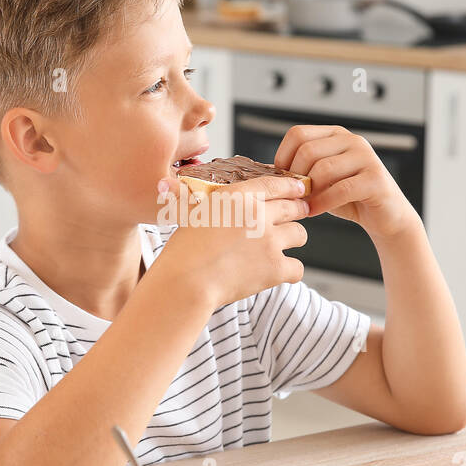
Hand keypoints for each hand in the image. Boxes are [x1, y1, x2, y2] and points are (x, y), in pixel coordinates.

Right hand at [152, 173, 309, 308]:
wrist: (187, 281)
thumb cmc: (182, 250)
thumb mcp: (188, 214)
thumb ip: (190, 198)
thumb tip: (164, 184)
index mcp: (239, 197)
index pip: (276, 184)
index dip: (292, 187)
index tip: (300, 189)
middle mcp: (260, 215)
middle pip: (294, 207)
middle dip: (298, 210)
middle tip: (299, 214)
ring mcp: (271, 242)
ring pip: (300, 234)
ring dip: (293, 239)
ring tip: (282, 246)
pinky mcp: (276, 269)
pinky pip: (298, 267)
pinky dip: (290, 271)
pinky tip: (279, 273)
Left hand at [274, 125, 418, 240]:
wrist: (386, 217)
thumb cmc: (350, 198)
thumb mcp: (321, 180)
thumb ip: (301, 171)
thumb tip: (268, 172)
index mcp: (336, 134)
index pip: (298, 133)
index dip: (283, 156)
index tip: (282, 179)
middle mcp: (352, 140)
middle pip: (308, 150)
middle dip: (295, 177)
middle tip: (294, 196)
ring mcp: (366, 157)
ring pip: (323, 169)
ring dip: (309, 191)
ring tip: (305, 205)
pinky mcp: (376, 178)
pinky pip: (340, 189)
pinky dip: (322, 203)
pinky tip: (315, 211)